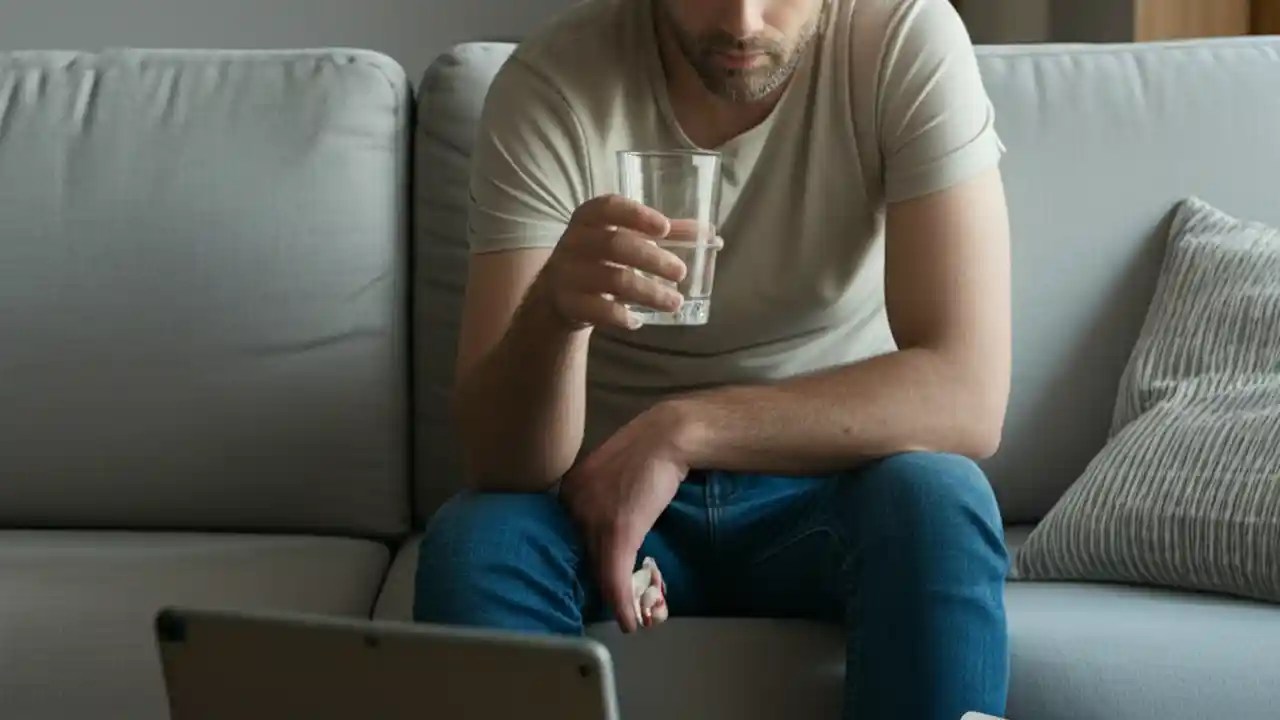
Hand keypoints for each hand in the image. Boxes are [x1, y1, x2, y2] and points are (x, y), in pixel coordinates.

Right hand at [531, 194, 686, 331]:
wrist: (558, 291)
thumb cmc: (601, 256)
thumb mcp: (625, 239)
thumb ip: (663, 233)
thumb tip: (709, 233)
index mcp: (589, 218)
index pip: (609, 208)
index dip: (636, 215)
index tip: (664, 228)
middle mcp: (575, 241)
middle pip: (615, 246)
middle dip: (652, 259)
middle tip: (681, 272)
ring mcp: (567, 272)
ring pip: (611, 280)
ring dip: (648, 292)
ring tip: (675, 302)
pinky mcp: (566, 302)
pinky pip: (596, 310)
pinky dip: (620, 316)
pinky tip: (638, 321)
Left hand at [560, 404, 692, 632]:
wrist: (668, 437)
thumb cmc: (647, 450)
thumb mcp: (611, 473)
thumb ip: (600, 498)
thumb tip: (608, 523)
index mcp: (568, 489)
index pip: (569, 536)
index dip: (585, 560)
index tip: (597, 576)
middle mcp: (572, 504)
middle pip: (581, 554)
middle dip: (597, 580)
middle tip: (617, 598)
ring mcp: (592, 518)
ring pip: (597, 570)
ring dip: (613, 598)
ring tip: (625, 615)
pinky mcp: (617, 531)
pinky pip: (614, 576)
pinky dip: (622, 602)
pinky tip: (629, 621)